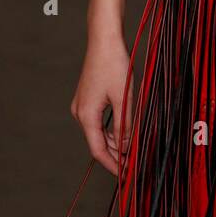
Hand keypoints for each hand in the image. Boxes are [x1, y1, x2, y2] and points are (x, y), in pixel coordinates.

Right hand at [70, 34, 132, 177]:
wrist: (104, 40)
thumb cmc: (114, 65)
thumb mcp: (123, 98)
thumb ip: (125, 125)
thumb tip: (128, 148)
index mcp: (87, 116)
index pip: (98, 151)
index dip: (112, 165)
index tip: (125, 176)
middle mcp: (81, 113)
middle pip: (99, 143)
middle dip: (116, 155)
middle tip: (134, 165)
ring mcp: (83, 106)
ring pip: (100, 132)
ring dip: (116, 142)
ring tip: (134, 150)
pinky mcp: (88, 98)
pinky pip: (100, 121)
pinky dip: (113, 128)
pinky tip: (127, 132)